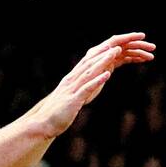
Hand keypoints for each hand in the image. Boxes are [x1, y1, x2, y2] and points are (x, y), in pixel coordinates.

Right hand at [36, 33, 154, 136]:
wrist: (44, 124)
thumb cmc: (60, 112)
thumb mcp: (75, 98)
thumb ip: (85, 89)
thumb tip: (95, 84)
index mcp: (74, 78)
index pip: (91, 62)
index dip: (105, 53)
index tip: (119, 45)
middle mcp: (73, 79)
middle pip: (92, 61)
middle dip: (107, 52)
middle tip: (121, 42)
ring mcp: (73, 88)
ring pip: (89, 71)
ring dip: (103, 60)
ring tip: (116, 52)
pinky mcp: (73, 100)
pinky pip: (86, 88)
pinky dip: (97, 80)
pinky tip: (107, 74)